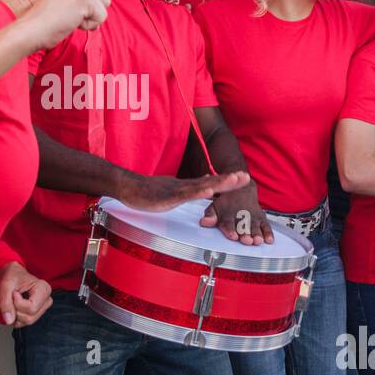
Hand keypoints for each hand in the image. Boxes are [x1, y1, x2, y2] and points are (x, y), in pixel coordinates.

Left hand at [0, 262, 52, 326]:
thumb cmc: (12, 275)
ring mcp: (43, 307)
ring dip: (16, 314)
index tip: (14, 293)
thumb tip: (9, 320)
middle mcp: (46, 299)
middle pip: (30, 317)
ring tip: (14, 301)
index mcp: (44, 289)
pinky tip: (16, 306)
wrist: (13, 274)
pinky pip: (25, 322)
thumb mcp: (5, 285)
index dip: (17, 303)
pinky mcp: (37, 313)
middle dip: (16, 311)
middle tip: (12, 298)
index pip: (31, 308)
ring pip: (28, 321)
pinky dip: (17, 317)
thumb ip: (6, 303)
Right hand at [19, 0, 110, 49]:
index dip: (84, 6)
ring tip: (68, 16)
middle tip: (66, 13)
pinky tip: (71, 21)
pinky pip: (101, 18)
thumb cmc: (46, 18)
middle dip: (89, 11)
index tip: (64, 7)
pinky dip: (88, 25)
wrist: (32, 29)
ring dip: (89, 18)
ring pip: (104, 7)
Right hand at [114, 170, 249, 211]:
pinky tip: (208, 192)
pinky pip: (183, 195)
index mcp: (186, 186)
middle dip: (228, 180)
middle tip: (246, 177)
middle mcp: (184, 186)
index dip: (227, 180)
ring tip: (233, 181)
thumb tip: (208, 183)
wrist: (128, 187)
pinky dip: (196, 193)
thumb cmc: (149, 191)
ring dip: (218, 183)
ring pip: (200, 187)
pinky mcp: (166, 197)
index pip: (210, 182)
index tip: (244, 178)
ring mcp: (176, 190)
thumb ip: (191, 188)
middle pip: (210, 182)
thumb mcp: (174, 190)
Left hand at [201, 181, 272, 244]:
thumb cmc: (226, 203)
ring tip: (257, 240)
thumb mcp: (214, 207)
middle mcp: (241, 215)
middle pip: (243, 226)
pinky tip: (269, 240)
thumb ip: (210, 216)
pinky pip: (266, 225)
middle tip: (246, 240)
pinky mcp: (261, 218)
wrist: (241, 189)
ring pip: (255, 226)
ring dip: (256, 234)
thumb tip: (204, 222)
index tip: (233, 236)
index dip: (230, 230)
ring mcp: (252, 216)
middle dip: (245, 234)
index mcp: (228, 213)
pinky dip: (268, 233)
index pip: (228, 223)